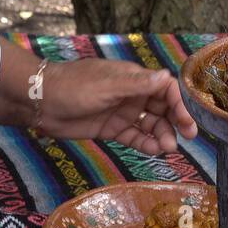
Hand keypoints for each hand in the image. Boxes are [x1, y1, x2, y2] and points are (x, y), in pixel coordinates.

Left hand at [38, 58, 197, 155]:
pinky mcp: (112, 129)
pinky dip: (145, 143)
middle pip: (163, 108)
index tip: (186, 120)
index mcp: (134, 78)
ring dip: (161, 135)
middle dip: (175, 122)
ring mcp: (122, 112)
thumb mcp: (107, 85)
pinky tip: (154, 150)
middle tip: (187, 137)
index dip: (179, 104)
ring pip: (151, 124)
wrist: (40, 102)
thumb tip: (166, 77)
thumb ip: (137, 85)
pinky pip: (135, 137)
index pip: (165, 89)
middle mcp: (132, 94)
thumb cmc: (73, 87)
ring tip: (167, 148)